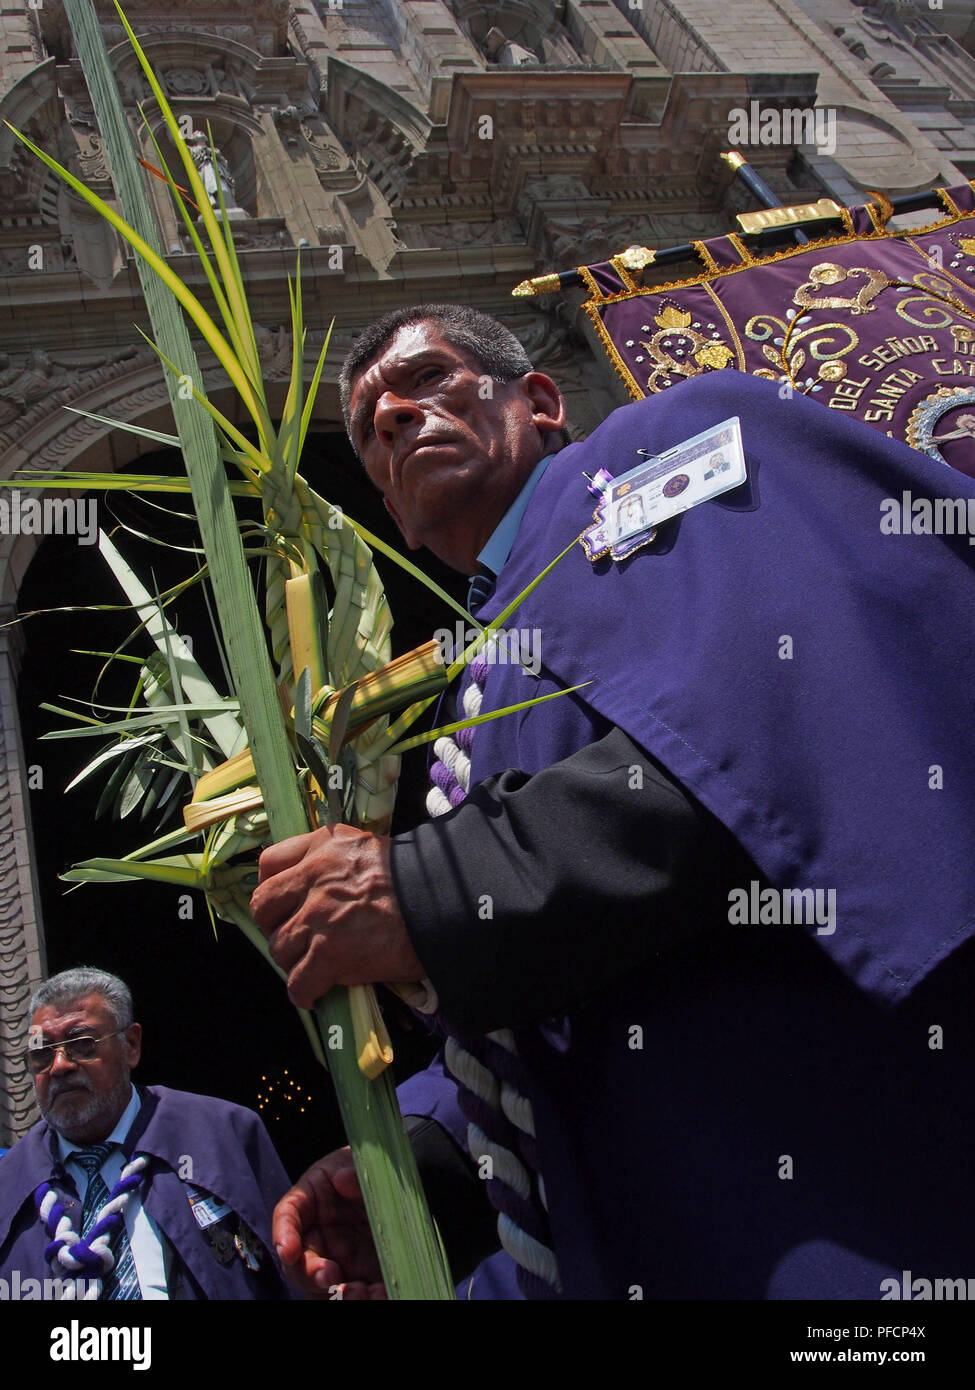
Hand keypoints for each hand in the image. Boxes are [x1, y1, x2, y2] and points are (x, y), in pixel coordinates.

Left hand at [250, 823, 424, 1008]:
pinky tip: (314, 993)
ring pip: (279, 948)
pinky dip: (303, 992)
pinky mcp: (331, 955)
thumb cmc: (414, 877)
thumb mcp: (367, 847)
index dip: (271, 887)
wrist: (443, 901)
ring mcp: (319, 918)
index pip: (269, 863)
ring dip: (293, 960)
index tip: (282, 903)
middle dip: (275, 926)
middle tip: (294, 936)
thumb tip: (312, 885)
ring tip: (312, 965)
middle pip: (264, 908)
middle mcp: (313, 878)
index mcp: (322, 847)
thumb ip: (333, 858)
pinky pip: (298, 982)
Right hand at [273, 1147, 386, 1299]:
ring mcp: (338, 1260)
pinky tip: (381, 1292)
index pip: (287, 1216)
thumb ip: (353, 1169)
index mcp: (308, 1203)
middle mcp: (317, 1238)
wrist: (393, 1182)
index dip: (283, 1233)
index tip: (287, 1249)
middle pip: (300, 1263)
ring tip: (360, 1291)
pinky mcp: (362, 1275)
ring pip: (326, 1287)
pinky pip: (358, 1292)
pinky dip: (368, 1296)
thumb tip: (344, 1180)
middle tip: (331, 1277)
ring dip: (340, 1294)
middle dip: (311, 1274)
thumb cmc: (365, 1167)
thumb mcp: (358, 1160)